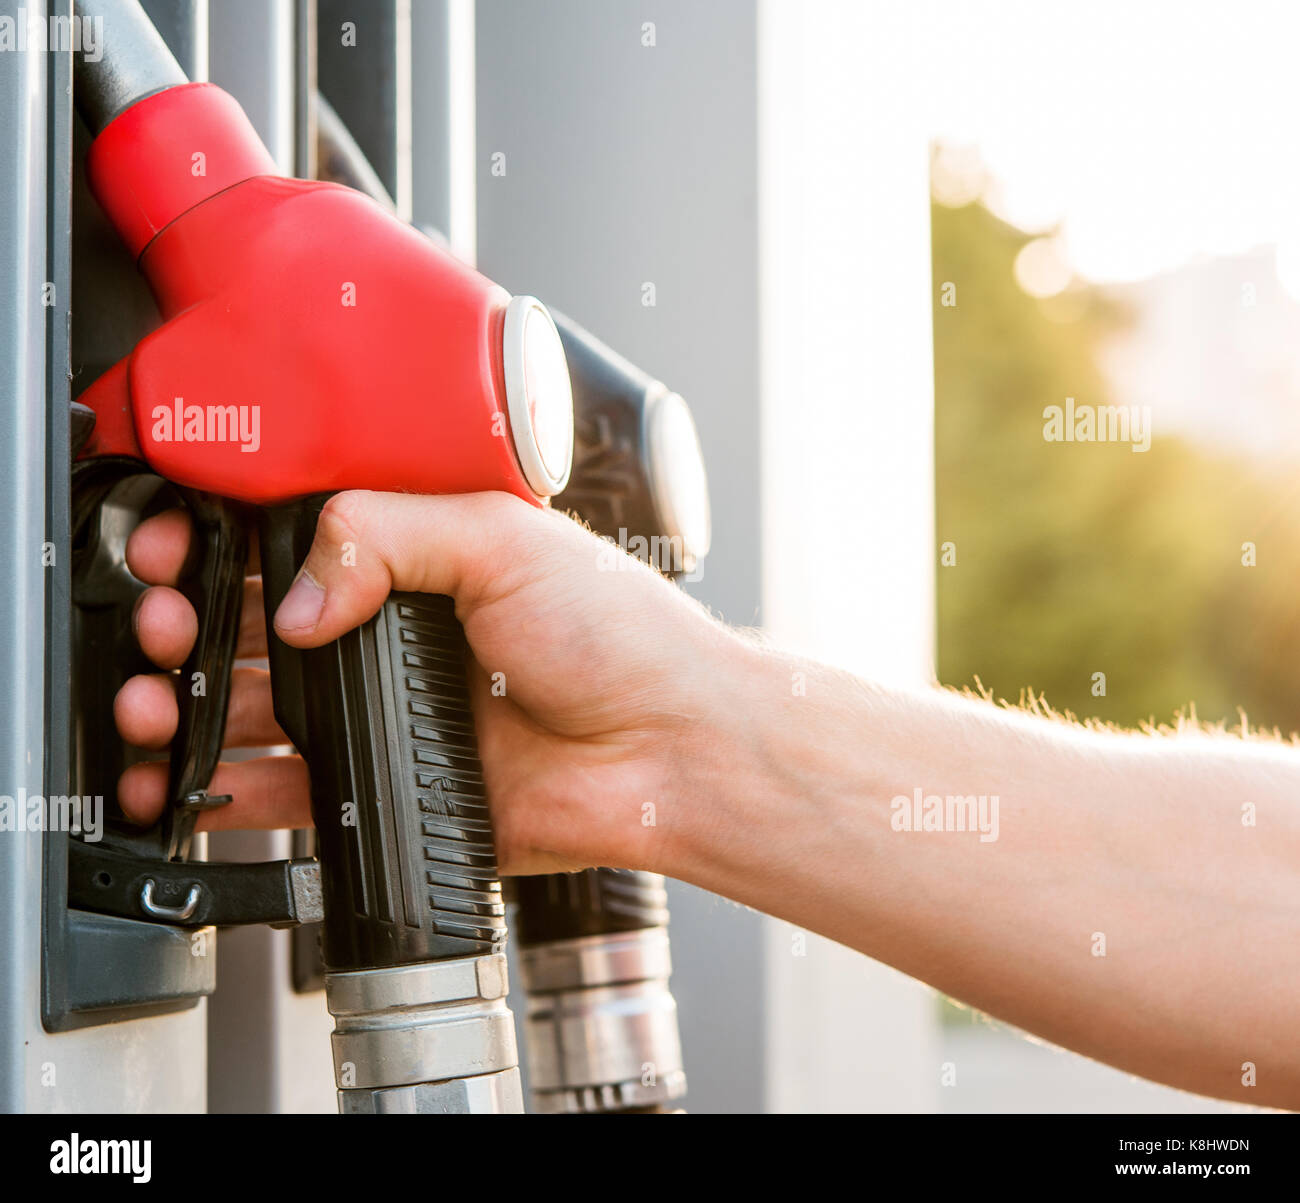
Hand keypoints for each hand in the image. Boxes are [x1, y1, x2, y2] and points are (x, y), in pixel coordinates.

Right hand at [114, 491, 745, 874]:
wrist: (670, 748)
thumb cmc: (624, 636)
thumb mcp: (505, 538)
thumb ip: (387, 533)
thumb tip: (298, 592)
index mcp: (423, 558)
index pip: (297, 540)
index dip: (227, 543)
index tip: (179, 547)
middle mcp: (399, 633)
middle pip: (263, 626)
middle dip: (192, 624)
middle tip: (166, 628)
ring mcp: (394, 712)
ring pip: (264, 708)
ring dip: (194, 705)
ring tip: (158, 703)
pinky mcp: (396, 785)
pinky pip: (296, 790)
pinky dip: (236, 788)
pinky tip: (190, 777)